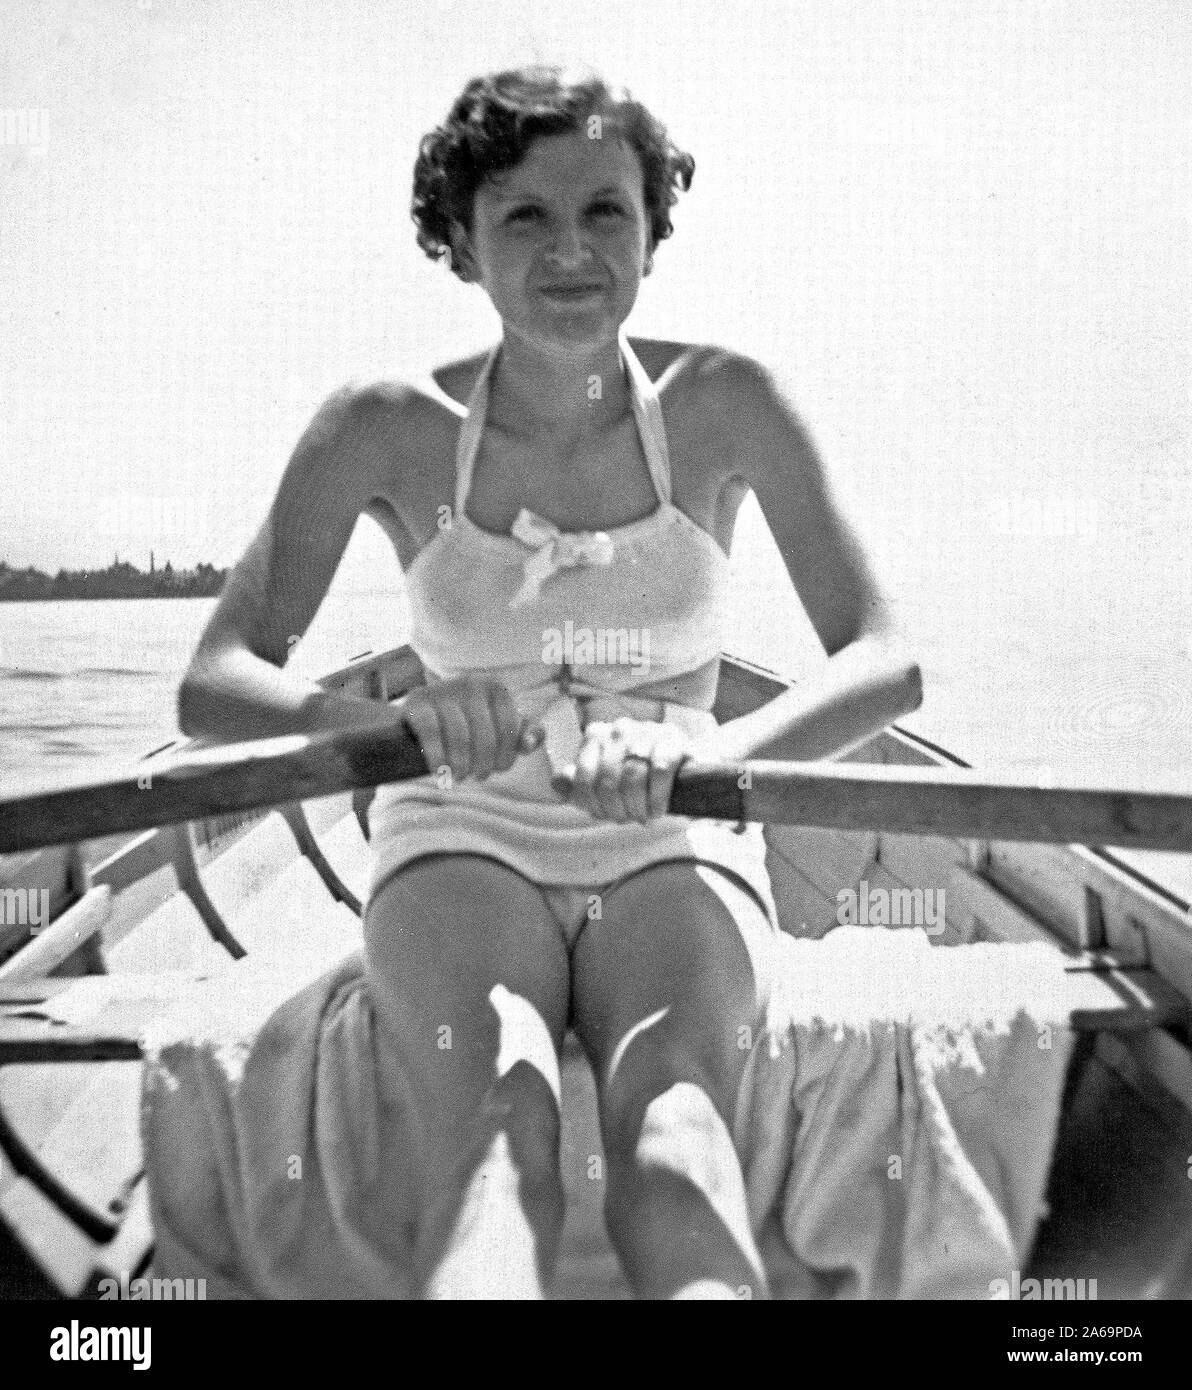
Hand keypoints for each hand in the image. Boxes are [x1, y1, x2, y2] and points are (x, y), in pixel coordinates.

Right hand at [395, 678, 543, 783]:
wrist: (421, 714)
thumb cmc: (469, 724)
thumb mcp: (500, 726)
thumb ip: (524, 733)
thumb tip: (531, 744)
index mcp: (496, 688)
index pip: (510, 730)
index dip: (505, 756)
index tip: (496, 769)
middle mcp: (471, 683)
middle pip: (485, 738)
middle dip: (483, 765)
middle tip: (476, 777)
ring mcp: (443, 690)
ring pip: (460, 738)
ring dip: (461, 766)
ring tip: (459, 777)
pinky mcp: (417, 702)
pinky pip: (431, 733)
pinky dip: (437, 758)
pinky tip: (438, 772)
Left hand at [550, 717, 696, 823]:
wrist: (682, 763)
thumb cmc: (637, 773)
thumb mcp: (604, 777)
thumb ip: (579, 780)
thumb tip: (557, 782)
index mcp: (596, 735)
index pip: (583, 777)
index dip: (592, 804)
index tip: (604, 817)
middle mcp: (619, 728)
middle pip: (608, 782)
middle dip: (617, 809)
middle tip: (627, 820)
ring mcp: (646, 731)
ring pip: (633, 778)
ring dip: (637, 807)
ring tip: (643, 818)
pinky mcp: (672, 739)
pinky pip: (660, 772)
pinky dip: (657, 798)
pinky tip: (658, 810)